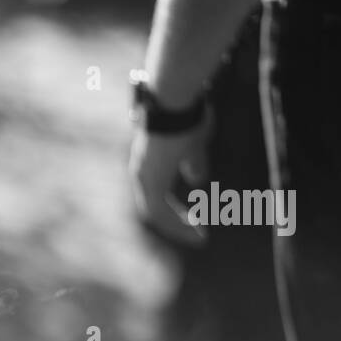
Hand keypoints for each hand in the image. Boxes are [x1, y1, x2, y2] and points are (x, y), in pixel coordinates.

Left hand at [128, 108, 213, 246]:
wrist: (177, 102)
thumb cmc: (186, 116)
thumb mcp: (194, 145)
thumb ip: (193, 163)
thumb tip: (196, 179)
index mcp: (150, 165)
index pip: (157, 197)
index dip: (174, 212)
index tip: (195, 219)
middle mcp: (141, 173)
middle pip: (154, 209)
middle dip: (176, 224)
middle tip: (198, 235)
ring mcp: (143, 177)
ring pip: (155, 214)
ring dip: (177, 227)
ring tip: (199, 237)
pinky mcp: (149, 181)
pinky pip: (159, 212)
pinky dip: (176, 223)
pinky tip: (194, 229)